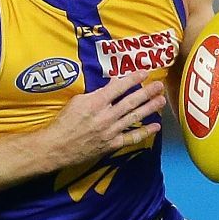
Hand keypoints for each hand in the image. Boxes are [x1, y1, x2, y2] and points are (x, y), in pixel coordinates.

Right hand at [43, 70, 166, 167]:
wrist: (57, 147)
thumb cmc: (63, 123)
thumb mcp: (76, 102)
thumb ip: (95, 94)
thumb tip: (111, 85)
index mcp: (95, 103)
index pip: (118, 87)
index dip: (132, 78)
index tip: (144, 72)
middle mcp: (105, 116)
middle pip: (130, 101)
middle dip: (147, 92)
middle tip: (159, 85)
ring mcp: (110, 131)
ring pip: (134, 117)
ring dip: (149, 108)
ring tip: (161, 100)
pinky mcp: (111, 144)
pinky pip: (131, 137)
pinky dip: (144, 132)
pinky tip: (155, 126)